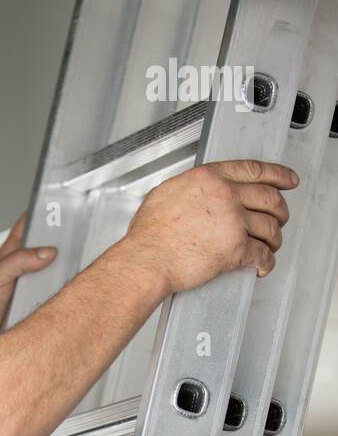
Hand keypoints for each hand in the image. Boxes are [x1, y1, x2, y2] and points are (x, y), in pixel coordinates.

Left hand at [0, 212, 57, 363]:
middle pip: (50, 246)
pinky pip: (61, 292)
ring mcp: (38, 285)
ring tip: (71, 264)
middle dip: (61, 241)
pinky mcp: (47, 302)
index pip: (28, 225)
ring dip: (66, 268)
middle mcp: (26, 268)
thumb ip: (17, 261)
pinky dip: (66, 290)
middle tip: (70, 240)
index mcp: (10, 254)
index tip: (56, 206)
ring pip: (59, 270)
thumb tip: (45, 252)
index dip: (41, 213)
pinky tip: (68, 288)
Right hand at [125, 159, 298, 294]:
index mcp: (210, 178)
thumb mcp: (167, 194)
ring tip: (271, 245)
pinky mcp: (235, 249)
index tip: (288, 179)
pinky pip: (261, 254)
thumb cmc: (149, 236)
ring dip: (274, 238)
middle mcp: (226, 195)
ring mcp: (233, 221)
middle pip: (269, 198)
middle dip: (280, 210)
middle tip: (281, 217)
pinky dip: (266, 262)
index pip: (254, 170)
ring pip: (270, 227)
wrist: (147, 261)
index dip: (278, 175)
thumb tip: (197, 193)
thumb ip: (190, 188)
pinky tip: (263, 265)